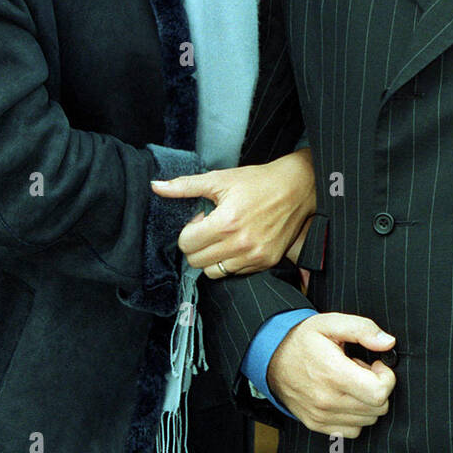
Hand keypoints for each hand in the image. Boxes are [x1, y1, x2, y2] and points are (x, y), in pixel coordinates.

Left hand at [152, 149, 315, 276]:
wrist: (297, 188)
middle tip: (211, 227)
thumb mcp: (220, 179)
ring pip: (213, 272)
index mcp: (226, 222)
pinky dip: (231, 261)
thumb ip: (185, 186)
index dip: (189, 230)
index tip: (201, 219)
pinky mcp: (266, 262)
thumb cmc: (257, 181)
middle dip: (197, 244)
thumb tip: (156, 187)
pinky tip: (239, 242)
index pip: (187, 244)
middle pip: (196, 261)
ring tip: (224, 236)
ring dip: (212, 256)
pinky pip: (234, 273)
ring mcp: (254, 256)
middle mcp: (240, 243)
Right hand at [267, 312, 396, 436]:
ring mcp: (321, 416)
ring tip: (350, 381)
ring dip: (366, 401)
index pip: (379, 393)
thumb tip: (388, 343)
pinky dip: (356, 416)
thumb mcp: (331, 323)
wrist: (271, 358)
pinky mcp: (317, 425)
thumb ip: (362, 329)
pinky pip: (353, 431)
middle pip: (378, 408)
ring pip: (368, 420)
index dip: (387, 377)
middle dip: (377, 387)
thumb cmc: (303, 339)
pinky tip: (345, 396)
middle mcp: (327, 401)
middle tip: (361, 370)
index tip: (377, 364)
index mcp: (333, 374)